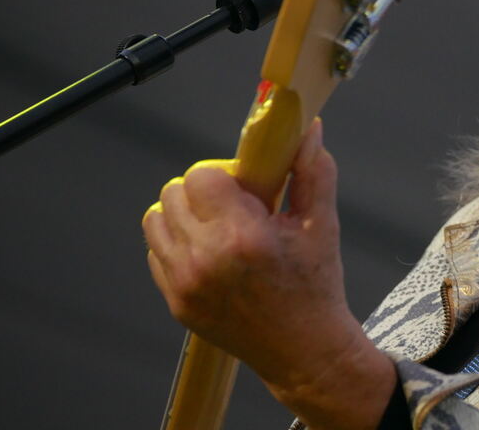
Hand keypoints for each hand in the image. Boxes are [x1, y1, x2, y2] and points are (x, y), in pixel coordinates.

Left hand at [143, 119, 395, 428]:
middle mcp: (205, 260)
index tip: (248, 188)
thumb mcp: (322, 225)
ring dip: (184, 214)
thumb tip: (308, 127)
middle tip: (236, 206)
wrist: (304, 351)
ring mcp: (185, 284)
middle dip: (205, 190)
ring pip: (156, 218)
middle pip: (174, 191)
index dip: (225, 174)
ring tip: (219, 228)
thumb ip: (313, 171)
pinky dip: (178, 243)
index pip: (201, 175)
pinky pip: (156, 250)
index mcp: (243, 237)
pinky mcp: (176, 302)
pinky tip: (212, 253)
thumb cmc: (316, 286)